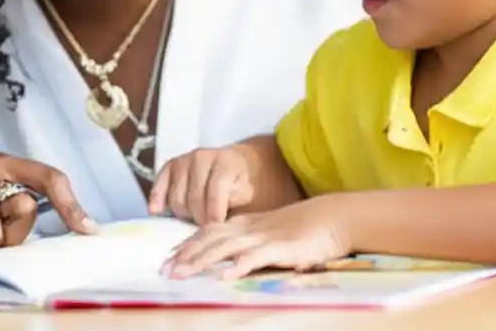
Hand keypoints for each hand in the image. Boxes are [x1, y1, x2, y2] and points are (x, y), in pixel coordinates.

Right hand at [148, 146, 252, 224]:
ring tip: (195, 218)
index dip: (214, 213)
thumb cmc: (243, 186)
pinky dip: (157, 199)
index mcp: (225, 162)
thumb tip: (216, 226)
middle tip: (207, 228)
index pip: (214, 190)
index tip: (215, 230)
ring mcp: (184, 160)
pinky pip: (159, 186)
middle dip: (199, 218)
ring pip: (175, 198)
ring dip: (184, 213)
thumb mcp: (247, 195)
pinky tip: (158, 212)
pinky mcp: (170, 167)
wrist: (238, 167)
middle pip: (192, 198)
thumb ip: (234, 206)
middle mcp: (202, 157)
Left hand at [163, 196, 350, 279]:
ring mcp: (262, 238)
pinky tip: (225, 276)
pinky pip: (255, 258)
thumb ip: (245, 242)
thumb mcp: (266, 232)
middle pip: (209, 241)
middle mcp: (246, 229)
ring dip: (201, 261)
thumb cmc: (300, 228)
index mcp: (242, 224)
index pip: (206, 233)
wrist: (331, 217)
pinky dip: (238, 267)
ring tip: (182, 273)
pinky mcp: (280, 249)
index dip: (186, 246)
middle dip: (185, 256)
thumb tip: (224, 259)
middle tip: (165, 271)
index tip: (167, 260)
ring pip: (224, 249)